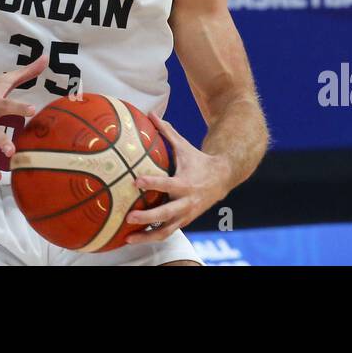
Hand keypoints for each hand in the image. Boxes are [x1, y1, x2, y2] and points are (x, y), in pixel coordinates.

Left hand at [124, 112, 230, 243]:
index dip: (152, 183)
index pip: (166, 184)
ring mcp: (186, 214)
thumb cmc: (198, 160)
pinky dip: (153, 237)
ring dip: (147, 236)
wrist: (222, 179)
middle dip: (147, 217)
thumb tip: (151, 113)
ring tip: (128, 239)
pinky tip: (136, 239)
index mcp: (185, 182)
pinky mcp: (185, 222)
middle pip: (166, 213)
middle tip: (129, 217)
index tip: (136, 182)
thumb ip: (167, 131)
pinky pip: (168, 232)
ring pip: (167, 230)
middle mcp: (186, 201)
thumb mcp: (184, 146)